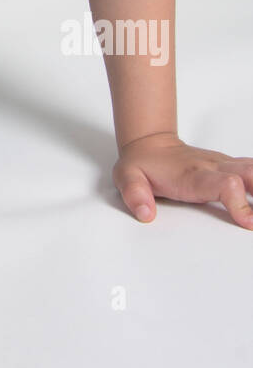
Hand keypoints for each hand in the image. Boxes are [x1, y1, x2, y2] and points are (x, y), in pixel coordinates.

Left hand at [113, 132, 252, 227]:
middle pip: (250, 174)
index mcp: (193, 174)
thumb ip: (135, 195)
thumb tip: (145, 213)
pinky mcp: (229, 166)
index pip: (225, 184)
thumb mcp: (127, 177)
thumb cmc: (142, 164)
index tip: (249, 222)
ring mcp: (223, 164)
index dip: (240, 203)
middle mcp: (213, 166)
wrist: (149, 144)